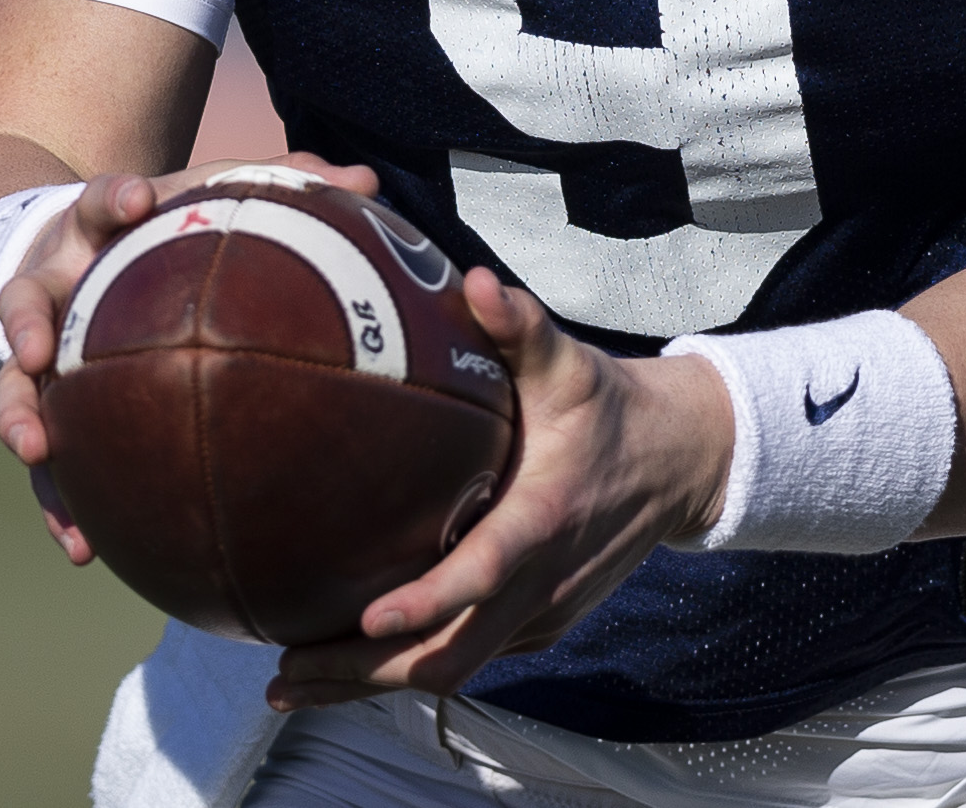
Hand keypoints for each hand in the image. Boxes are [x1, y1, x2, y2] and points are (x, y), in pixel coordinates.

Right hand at [0, 150, 382, 563]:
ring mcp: (38, 351)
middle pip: (23, 301)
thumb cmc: (162, 226)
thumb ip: (286, 184)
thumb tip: (366, 180)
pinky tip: (83, 547)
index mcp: (97, 228)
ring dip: (22, 419)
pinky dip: (61, 503)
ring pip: (15, 385)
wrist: (74, 257)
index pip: (100, 201)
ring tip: (39, 454)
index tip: (135, 202)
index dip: (114, 199)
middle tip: (37, 352)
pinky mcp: (44, 408)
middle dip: (27, 326)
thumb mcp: (211, 196)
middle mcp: (54, 287)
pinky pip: (48, 461)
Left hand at [269, 268, 732, 706]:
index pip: (484, 573)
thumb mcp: (571, 362)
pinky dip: (411, 666)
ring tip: (292, 683)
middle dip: (366, 672)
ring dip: (374, 684)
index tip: (366, 617)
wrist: (681, 461)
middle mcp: (545, 580)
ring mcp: (544, 612)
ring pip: (455, 669)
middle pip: (450, 654)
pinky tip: (352, 661)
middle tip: (284, 672)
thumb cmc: (611, 406)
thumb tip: (475, 281)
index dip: (427, 602)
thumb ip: (521, 326)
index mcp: (546, 516)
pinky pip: (472, 659)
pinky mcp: (542, 624)